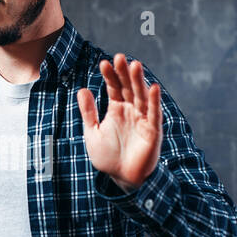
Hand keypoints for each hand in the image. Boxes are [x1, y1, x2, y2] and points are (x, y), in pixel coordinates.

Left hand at [76, 53, 161, 191]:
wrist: (122, 179)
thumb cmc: (108, 157)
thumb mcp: (93, 132)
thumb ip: (88, 112)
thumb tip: (82, 90)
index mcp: (117, 109)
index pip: (114, 87)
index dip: (110, 75)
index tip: (103, 63)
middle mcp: (131, 111)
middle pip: (128, 87)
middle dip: (124, 73)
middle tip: (119, 57)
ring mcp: (143, 119)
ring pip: (141, 96)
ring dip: (138, 81)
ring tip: (135, 65)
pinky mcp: (153, 131)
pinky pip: (154, 114)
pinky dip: (154, 101)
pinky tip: (153, 87)